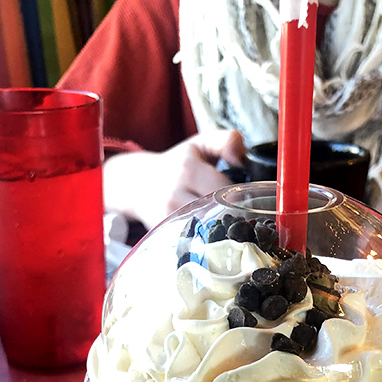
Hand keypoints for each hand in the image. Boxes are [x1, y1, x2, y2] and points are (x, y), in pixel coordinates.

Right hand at [103, 129, 245, 229]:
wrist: (138, 183)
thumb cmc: (177, 164)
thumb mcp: (202, 143)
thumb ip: (227, 141)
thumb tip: (241, 159)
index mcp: (187, 168)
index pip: (227, 189)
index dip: (240, 194)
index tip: (244, 196)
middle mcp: (175, 193)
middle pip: (218, 211)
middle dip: (232, 212)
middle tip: (236, 210)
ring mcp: (168, 216)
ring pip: (208, 228)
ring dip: (220, 227)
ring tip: (221, 219)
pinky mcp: (164, 232)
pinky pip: (194, 239)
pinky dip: (205, 237)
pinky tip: (207, 229)